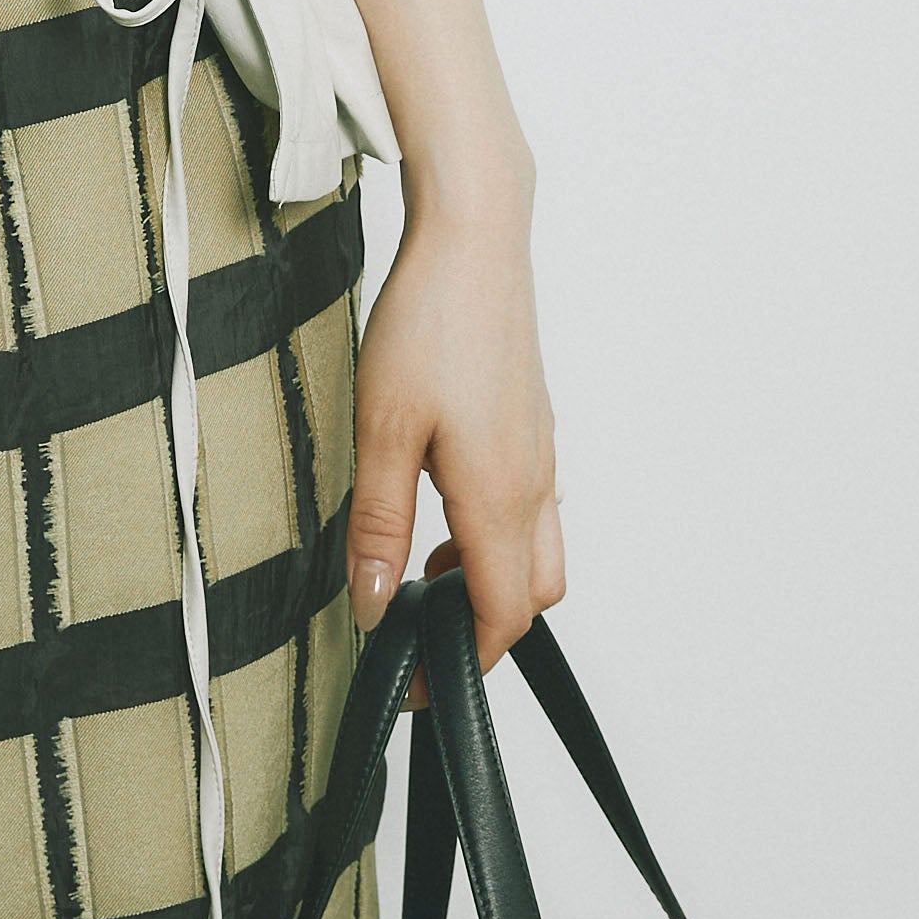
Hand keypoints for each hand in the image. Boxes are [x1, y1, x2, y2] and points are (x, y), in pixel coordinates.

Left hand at [346, 179, 563, 672]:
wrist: (474, 237)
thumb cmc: (426, 323)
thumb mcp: (380, 430)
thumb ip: (379, 528)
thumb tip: (377, 610)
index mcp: (501, 498)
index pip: (501, 619)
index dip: (460, 664)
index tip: (413, 681)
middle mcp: (535, 483)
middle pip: (531, 597)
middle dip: (481, 627)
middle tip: (413, 620)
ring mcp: (541, 451)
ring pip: (538, 552)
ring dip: (487, 576)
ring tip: (418, 557)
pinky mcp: (534, 423)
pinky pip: (532, 506)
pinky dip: (495, 531)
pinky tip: (442, 494)